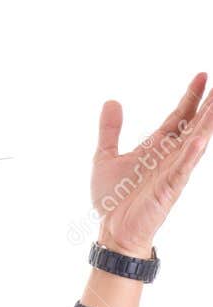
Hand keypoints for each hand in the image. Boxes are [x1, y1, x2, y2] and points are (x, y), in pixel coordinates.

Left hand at [92, 72, 211, 257]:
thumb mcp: (105, 157)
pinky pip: (183, 169)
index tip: (203, 75)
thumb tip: (112, 101)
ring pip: (195, 142)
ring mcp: (171, 171)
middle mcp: (168, 156)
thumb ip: (110, 130)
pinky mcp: (168, 188)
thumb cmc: (112, 200)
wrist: (112, 230)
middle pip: (194, 123)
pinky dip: (191, 155)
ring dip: (208, 123)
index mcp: (156, 147)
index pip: (179, 116)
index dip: (191, 96)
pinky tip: (201, 140)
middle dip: (209, 104)